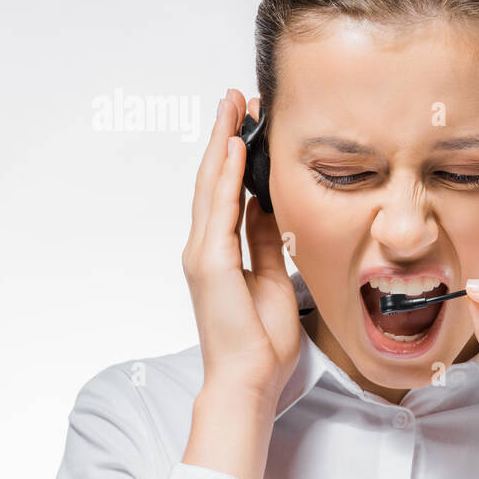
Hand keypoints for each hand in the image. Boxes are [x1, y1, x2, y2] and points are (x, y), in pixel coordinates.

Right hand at [182, 89, 300, 405]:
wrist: (250, 379)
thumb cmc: (261, 341)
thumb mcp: (275, 278)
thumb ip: (267, 242)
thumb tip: (269, 207)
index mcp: (221, 253)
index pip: (227, 192)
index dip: (235, 155)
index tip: (248, 122)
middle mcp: (206, 249)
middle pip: (214, 179)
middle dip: (225, 135)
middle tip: (237, 98)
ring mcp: (204, 254)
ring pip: (211, 185)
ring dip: (222, 143)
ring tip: (234, 106)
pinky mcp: (210, 263)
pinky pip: (220, 210)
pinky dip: (225, 176)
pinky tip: (233, 147)